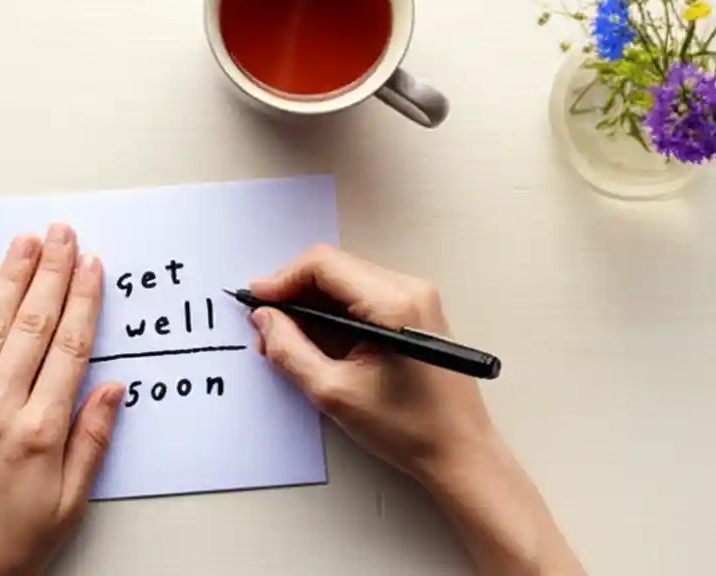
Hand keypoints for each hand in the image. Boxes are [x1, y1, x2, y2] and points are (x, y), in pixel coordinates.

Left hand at [0, 224, 123, 575]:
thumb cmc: (4, 549)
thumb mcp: (68, 506)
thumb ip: (92, 441)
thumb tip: (111, 388)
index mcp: (39, 434)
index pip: (69, 349)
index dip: (83, 301)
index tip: (91, 267)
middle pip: (33, 326)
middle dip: (51, 274)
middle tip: (62, 235)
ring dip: (11, 280)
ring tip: (26, 244)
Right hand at [250, 245, 583, 574]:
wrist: (459, 451)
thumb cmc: (409, 428)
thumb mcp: (335, 392)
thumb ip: (291, 351)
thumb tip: (265, 320)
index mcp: (394, 304)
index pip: (324, 264)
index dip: (282, 279)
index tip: (255, 301)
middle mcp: (409, 289)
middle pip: (334, 268)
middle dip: (293, 293)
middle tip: (265, 326)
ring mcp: (416, 298)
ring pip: (346, 282)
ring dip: (311, 305)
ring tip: (285, 340)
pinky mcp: (415, 312)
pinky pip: (363, 297)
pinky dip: (333, 313)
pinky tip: (315, 342)